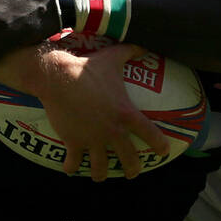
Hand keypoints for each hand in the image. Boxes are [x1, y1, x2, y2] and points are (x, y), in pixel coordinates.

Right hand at [0, 40, 170, 180]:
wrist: (58, 78)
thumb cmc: (87, 68)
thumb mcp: (112, 58)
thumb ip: (130, 52)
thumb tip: (143, 44)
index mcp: (125, 114)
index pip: (149, 133)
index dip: (159, 144)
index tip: (162, 151)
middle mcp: (112, 131)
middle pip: (128, 158)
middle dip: (132, 169)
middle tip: (132, 173)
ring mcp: (92, 139)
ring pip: (100, 167)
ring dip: (100, 174)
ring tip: (99, 176)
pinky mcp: (73, 142)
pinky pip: (73, 162)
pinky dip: (71, 167)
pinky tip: (71, 168)